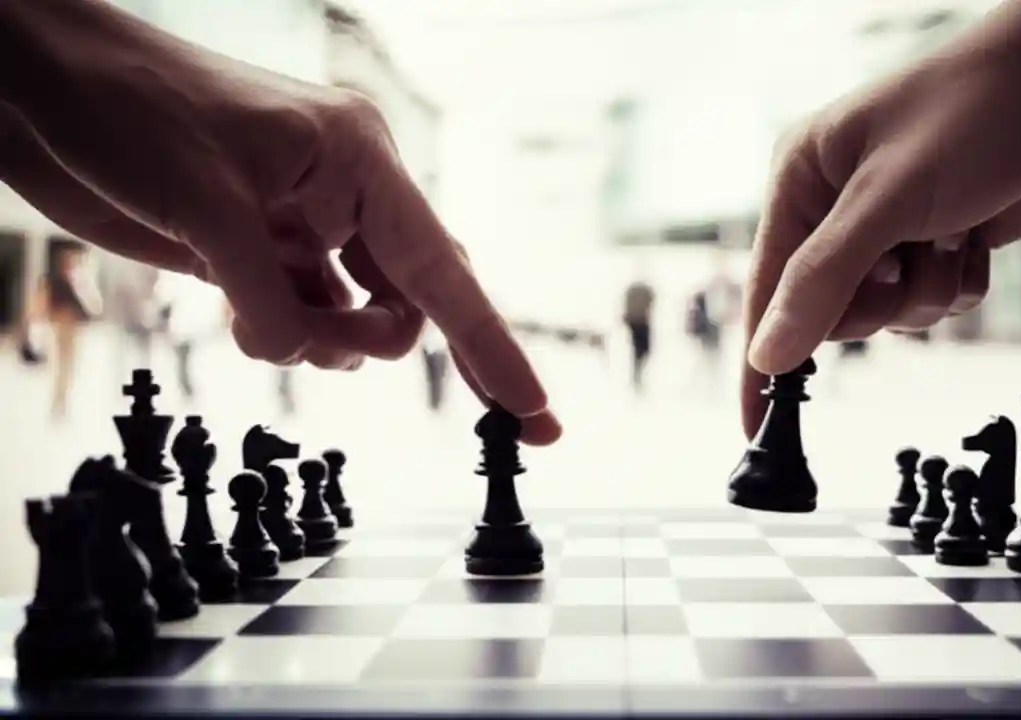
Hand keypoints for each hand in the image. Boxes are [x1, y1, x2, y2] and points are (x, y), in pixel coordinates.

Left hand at [1, 1, 558, 442]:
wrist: (45, 89)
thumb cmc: (130, 112)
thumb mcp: (208, 210)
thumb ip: (275, 301)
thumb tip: (311, 356)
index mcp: (359, 160)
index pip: (443, 271)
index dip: (494, 349)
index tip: (537, 415)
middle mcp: (346, 192)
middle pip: (412, 300)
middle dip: (374, 340)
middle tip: (326, 349)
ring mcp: (305, 222)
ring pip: (355, 319)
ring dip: (316, 341)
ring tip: (254, 318)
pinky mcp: (263, 248)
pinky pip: (304, 318)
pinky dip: (280, 335)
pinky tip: (240, 312)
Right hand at [739, 23, 1020, 437]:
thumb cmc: (973, 112)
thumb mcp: (887, 199)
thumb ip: (822, 280)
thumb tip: (767, 355)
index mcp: (802, 181)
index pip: (766, 289)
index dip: (761, 360)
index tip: (753, 427)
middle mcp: (837, 208)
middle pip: (831, 313)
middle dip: (878, 302)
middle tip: (904, 258)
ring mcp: (891, 228)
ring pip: (890, 316)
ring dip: (928, 290)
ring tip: (952, 230)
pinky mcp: (939, 242)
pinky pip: (936, 304)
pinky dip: (960, 282)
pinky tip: (976, 234)